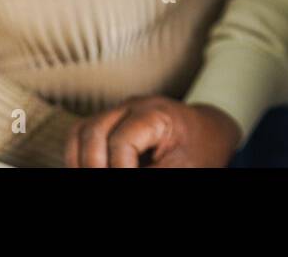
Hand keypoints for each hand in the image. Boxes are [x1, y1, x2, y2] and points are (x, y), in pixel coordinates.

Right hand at [65, 97, 240, 167]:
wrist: (208, 132)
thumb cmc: (199, 151)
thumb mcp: (182, 167)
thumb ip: (151, 174)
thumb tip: (121, 173)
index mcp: (156, 113)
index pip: (122, 141)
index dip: (118, 169)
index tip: (126, 179)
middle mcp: (132, 106)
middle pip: (93, 131)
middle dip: (91, 165)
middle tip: (100, 182)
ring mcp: (119, 111)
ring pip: (80, 131)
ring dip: (78, 161)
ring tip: (90, 175)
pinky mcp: (111, 122)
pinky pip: (82, 136)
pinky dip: (79, 157)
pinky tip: (88, 170)